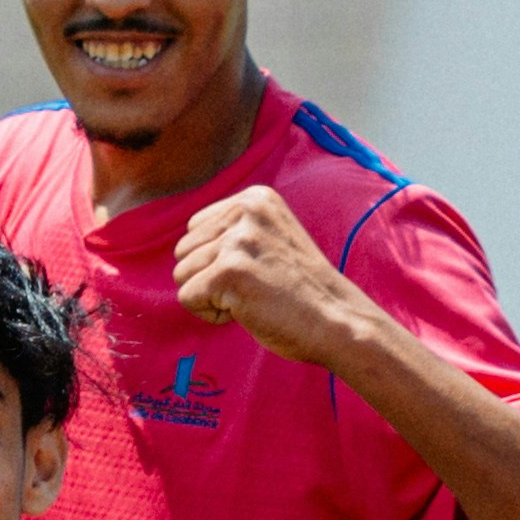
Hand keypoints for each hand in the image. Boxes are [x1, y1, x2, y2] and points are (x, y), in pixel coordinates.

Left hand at [175, 185, 373, 369]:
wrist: (337, 321)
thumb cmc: (302, 291)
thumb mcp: (270, 239)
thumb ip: (232, 231)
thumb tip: (182, 247)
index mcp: (255, 198)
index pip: (195, 228)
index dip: (217, 260)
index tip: (257, 271)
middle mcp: (245, 211)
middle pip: (183, 250)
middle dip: (209, 278)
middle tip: (256, 288)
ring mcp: (237, 240)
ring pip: (182, 275)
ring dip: (211, 297)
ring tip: (253, 298)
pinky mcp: (229, 272)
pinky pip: (188, 298)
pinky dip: (212, 315)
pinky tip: (248, 312)